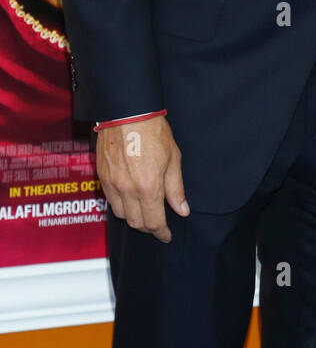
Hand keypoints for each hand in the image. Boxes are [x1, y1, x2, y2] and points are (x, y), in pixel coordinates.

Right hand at [96, 115, 187, 242]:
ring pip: (121, 214)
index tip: (166, 235)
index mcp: (148, 186)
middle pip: (136, 223)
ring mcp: (112, 183)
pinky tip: (130, 197)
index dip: (162, 232)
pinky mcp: (102, 176)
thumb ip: (175, 188)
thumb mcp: (173, 158)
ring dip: (134, 216)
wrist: (127, 112)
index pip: (154, 222)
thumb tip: (182, 210)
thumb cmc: (153, 131)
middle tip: (158, 223)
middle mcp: (127, 189)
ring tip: (145, 209)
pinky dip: (121, 204)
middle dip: (149, 227)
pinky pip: (110, 200)